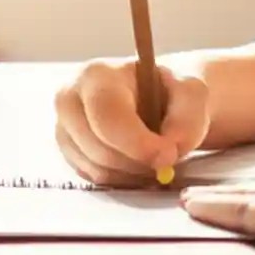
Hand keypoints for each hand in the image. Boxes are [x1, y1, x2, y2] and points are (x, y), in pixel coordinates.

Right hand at [54, 58, 210, 186]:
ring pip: (98, 168)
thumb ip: (188, 118)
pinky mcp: (68, 152)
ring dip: (133, 172)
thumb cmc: (168, 93)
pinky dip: (121, 178)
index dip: (138, 143)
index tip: (168, 155)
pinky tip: (137, 161)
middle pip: (99, 149)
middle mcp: (69, 99)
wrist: (153, 99)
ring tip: (153, 156)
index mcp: (97, 75)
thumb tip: (169, 150)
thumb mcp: (191, 94)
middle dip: (138, 161)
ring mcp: (63, 128)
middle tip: (166, 157)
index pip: (107, 116)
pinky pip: (94, 178)